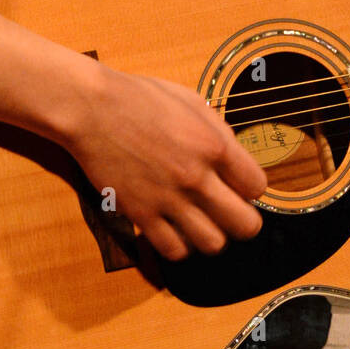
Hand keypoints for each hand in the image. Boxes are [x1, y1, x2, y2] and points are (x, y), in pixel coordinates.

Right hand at [62, 64, 267, 261]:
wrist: (92, 108)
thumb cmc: (140, 98)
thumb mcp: (192, 101)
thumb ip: (219, 132)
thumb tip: (234, 160)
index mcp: (214, 144)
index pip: (257, 186)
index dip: (251, 189)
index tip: (238, 186)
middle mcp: (196, 176)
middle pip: (245, 225)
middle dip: (244, 221)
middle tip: (229, 213)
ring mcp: (168, 198)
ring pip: (213, 244)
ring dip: (212, 236)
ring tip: (202, 223)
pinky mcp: (141, 214)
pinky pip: (174, 250)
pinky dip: (180, 245)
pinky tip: (175, 229)